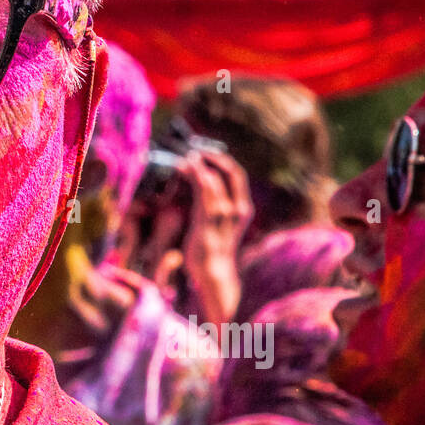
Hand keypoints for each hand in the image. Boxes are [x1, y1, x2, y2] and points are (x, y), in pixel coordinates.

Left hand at [178, 149, 252, 324]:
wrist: (213, 273)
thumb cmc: (213, 249)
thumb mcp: (220, 226)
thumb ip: (217, 207)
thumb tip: (204, 189)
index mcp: (243, 209)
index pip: (237, 175)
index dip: (222, 160)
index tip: (205, 153)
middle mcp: (237, 208)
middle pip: (230, 171)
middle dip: (212, 157)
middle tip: (194, 150)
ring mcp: (224, 213)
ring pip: (213, 177)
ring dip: (197, 164)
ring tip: (182, 158)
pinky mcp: (207, 218)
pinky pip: (202, 189)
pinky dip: (192, 174)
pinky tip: (181, 168)